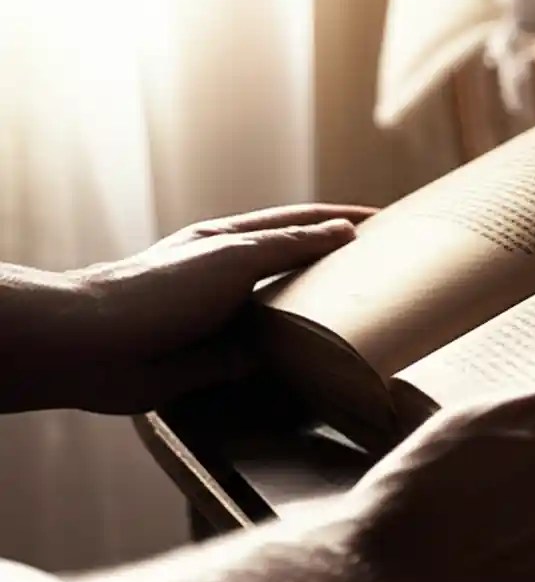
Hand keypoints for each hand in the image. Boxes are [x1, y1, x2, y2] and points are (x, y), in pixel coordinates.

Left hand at [5, 204, 373, 412]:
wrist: (98, 348)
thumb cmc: (161, 289)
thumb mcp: (234, 254)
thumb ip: (290, 246)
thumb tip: (342, 234)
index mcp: (234, 239)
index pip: (302, 222)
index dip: (344, 219)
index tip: (386, 221)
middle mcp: (234, 276)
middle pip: (298, 268)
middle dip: (341, 269)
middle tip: (389, 274)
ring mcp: (229, 319)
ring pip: (289, 315)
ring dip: (323, 317)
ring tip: (372, 319)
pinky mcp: (223, 360)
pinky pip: (271, 356)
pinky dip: (298, 358)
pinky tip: (328, 363)